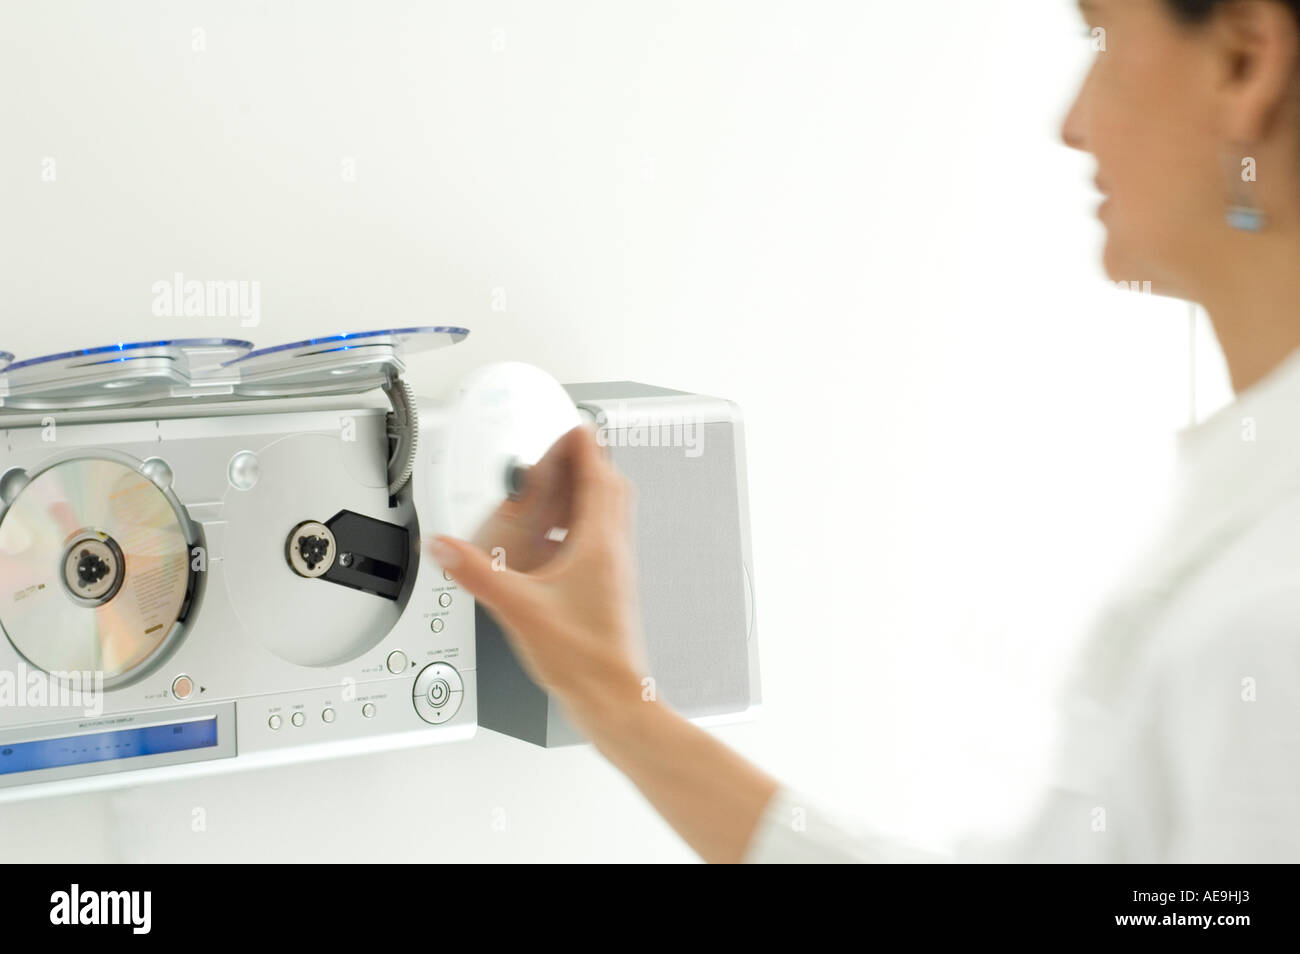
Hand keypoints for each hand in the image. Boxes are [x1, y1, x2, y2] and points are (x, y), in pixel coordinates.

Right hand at [426, 424, 649, 706]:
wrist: (614, 700)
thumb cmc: (585, 660)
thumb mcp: (518, 610)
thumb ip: (477, 574)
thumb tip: (447, 547)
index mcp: (600, 545)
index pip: (599, 477)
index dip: (584, 447)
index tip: (572, 427)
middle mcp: (615, 552)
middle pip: (611, 490)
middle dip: (588, 464)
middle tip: (562, 453)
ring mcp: (617, 572)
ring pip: (610, 516)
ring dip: (587, 494)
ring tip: (557, 491)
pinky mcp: (612, 591)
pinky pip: (602, 543)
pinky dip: (581, 528)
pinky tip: (554, 546)